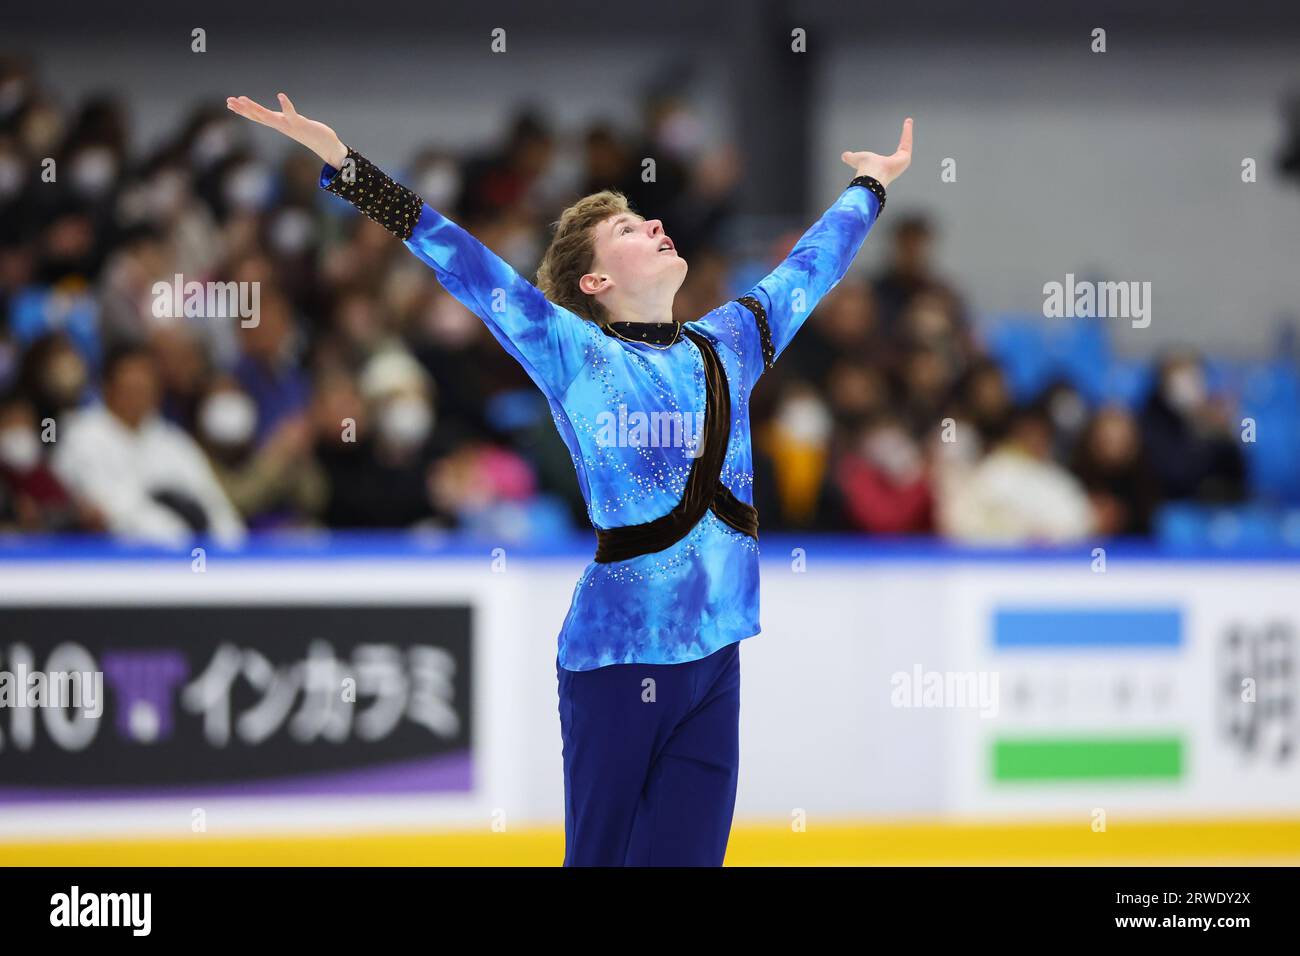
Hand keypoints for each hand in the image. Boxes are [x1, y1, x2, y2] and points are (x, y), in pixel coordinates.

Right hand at [225, 93, 347, 168]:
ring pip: (269, 117)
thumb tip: (274, 116)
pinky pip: (291, 114)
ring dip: (255, 108)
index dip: (243, 111)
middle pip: (258, 116)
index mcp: (278, 124)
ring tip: (242, 98)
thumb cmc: (310, 134)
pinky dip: (286, 105)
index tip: (229, 103)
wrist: (326, 146)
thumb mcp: (292, 125)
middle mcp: (281, 126)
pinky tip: (280, 95)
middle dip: (243, 109)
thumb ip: (283, 120)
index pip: (256, 117)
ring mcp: (289, 126)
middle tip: (228, 101)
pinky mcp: (300, 124)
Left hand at [841, 117, 912, 187]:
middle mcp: (896, 165)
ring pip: (906, 143)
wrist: (871, 175)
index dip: (890, 145)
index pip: (892, 153)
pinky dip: (908, 132)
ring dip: (907, 132)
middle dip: (905, 136)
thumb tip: (844, 156)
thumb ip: (851, 157)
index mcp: (886, 166)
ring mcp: (901, 162)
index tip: (895, 138)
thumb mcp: (856, 159)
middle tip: (907, 125)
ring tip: (908, 121)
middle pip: (903, 147)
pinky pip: (907, 141)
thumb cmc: (865, 169)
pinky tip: (908, 122)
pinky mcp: (905, 157)